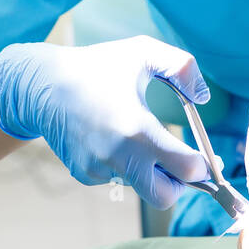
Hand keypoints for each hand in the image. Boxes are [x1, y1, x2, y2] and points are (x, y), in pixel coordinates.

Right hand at [0, 35, 210, 208]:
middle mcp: (118, 158)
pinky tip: (111, 138)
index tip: (207, 158)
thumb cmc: (96, 65)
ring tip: (136, 136)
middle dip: (179, 184)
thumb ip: (183, 68)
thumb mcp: (143, 52)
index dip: (204, 166)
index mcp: (138, 130)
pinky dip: (123, 166)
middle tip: (181, 162)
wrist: (41, 84)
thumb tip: (203, 97)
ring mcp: (99, 169)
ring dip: (148, 170)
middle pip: (165, 197)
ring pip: (139, 186)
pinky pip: (115, 178)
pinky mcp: (84, 174)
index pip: (188, 169)